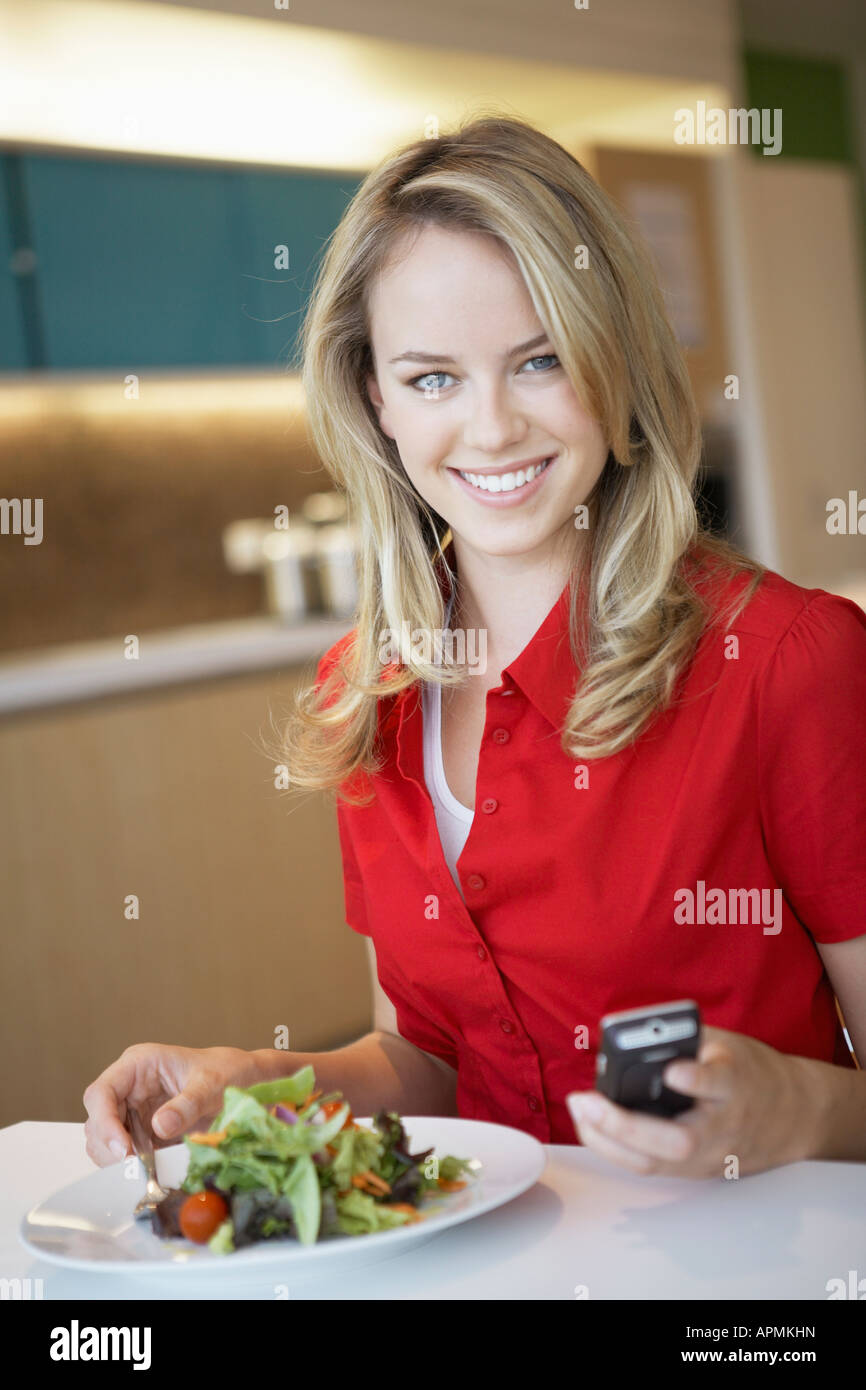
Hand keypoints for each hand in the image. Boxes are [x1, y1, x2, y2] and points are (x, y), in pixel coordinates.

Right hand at [82, 1043, 262, 1166]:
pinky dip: (132, 1165)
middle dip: (110, 1147)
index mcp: (139, 1065)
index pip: (101, 1092)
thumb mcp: (212, 1085)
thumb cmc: (227, 1072)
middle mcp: (129, 1087)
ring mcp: (134, 1110)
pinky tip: (151, 1171)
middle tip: (135, 1167)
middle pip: (97, 1120)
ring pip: (105, 1140)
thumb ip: (187, 1104)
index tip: (123, 1148)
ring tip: (145, 1169)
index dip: (104, 1121)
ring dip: (119, 1159)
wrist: (245, 1082)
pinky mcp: (143, 1132)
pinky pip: (125, 1152)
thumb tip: (160, 1125)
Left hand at [566, 1025, 817, 1178]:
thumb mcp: (729, 1045)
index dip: (697, 1080)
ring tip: (579, 1111)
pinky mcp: (696, 1171)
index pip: (720, 1084)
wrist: (792, 1117)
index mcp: (737, 1086)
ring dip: (609, 1142)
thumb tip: (636, 1034)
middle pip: (678, 1141)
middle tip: (587, 1101)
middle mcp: (723, 1129)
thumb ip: (689, 1040)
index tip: (673, 1070)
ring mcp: (709, 1157)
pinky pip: (652, 1167)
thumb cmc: (751, 1073)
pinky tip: (591, 1128)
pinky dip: (616, 1150)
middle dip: (626, 1125)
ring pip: (657, 1163)